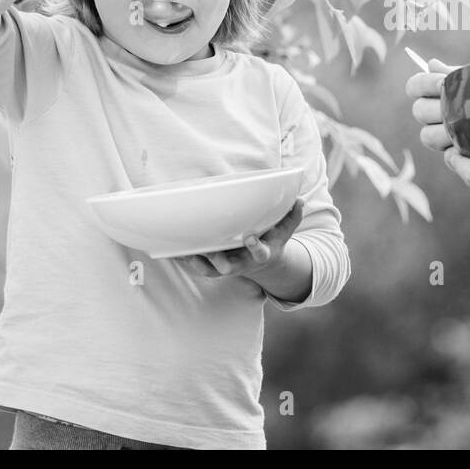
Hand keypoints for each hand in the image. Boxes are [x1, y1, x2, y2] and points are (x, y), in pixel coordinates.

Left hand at [177, 200, 303, 279]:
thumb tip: (300, 199)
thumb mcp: (285, 231)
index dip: (255, 246)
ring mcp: (224, 267)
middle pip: (228, 266)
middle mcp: (241, 263)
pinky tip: (169, 249)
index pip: (259, 252)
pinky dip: (182, 259)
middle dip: (219, 260)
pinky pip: (194, 265)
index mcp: (259, 254)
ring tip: (181, 250)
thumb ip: (292, 216)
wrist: (261, 264)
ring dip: (194, 261)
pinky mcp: (211, 267)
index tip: (250, 237)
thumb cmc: (271, 240)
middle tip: (208, 250)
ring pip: (207, 269)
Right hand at [405, 57, 455, 151]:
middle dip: (437, 107)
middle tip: (459, 106)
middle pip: (419, 111)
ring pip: (427, 136)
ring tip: (468, 126)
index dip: (424, 83)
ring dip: (445, 131)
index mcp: (433, 93)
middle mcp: (433, 116)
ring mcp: (443, 137)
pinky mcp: (457, 155)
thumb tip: (431, 64)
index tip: (443, 82)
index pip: (414, 86)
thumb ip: (454, 74)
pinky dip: (457, 152)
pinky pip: (448, 157)